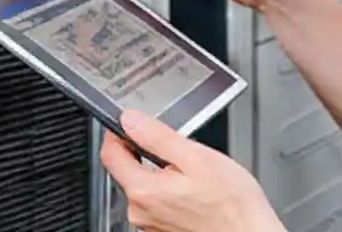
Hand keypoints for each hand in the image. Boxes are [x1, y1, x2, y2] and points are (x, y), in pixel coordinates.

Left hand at [100, 110, 285, 231]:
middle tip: (177, 147)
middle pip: (127, 169)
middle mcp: (140, 211)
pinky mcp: (162, 230)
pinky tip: (194, 190)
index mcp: (143, 190)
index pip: (109, 153)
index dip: (118, 132)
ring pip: (144, 185)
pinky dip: (171, 191)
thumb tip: (130, 120)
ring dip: (161, 173)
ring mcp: (151, 224)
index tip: (130, 122)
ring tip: (192, 172)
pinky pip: (157, 202)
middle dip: (146, 153)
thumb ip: (157, 136)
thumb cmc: (231, 204)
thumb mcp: (196, 156)